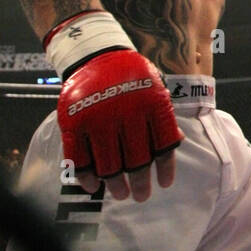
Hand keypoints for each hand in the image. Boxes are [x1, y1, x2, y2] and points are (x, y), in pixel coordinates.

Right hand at [58, 49, 181, 200]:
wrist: (95, 54)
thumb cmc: (130, 76)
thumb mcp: (155, 87)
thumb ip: (162, 115)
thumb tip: (177, 142)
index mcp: (152, 103)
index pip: (163, 145)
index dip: (165, 169)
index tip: (164, 185)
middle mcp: (126, 112)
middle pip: (136, 161)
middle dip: (140, 184)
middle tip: (141, 196)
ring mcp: (97, 118)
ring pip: (108, 165)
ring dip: (116, 185)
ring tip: (121, 194)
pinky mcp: (72, 122)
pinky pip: (78, 159)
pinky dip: (86, 177)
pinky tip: (95, 186)